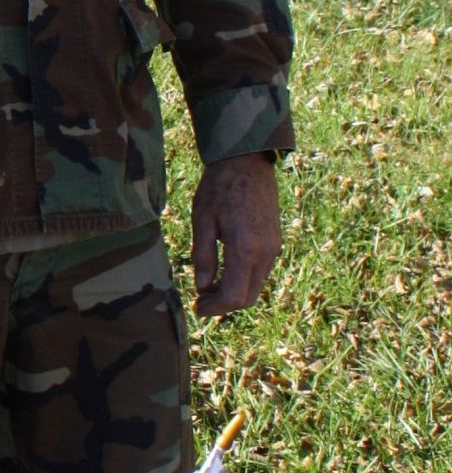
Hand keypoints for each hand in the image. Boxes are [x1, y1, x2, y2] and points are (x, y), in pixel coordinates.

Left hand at [190, 153, 281, 316]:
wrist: (247, 162)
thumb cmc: (220, 188)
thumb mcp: (202, 221)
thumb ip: (203, 256)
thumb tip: (201, 286)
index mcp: (246, 249)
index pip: (233, 296)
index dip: (214, 309)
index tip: (197, 309)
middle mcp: (265, 253)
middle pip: (248, 297)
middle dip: (224, 305)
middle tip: (201, 299)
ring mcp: (274, 247)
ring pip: (256, 286)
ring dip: (234, 292)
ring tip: (209, 286)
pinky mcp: (275, 241)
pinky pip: (261, 271)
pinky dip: (243, 279)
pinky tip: (224, 270)